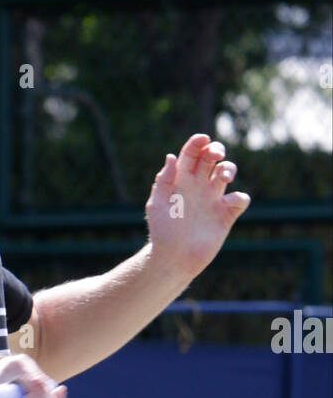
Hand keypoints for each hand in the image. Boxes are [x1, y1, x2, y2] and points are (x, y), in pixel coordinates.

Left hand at [146, 133, 250, 282]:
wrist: (173, 259)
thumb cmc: (162, 232)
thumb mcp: (157, 204)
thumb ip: (164, 180)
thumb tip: (171, 156)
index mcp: (181, 180)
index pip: (192, 154)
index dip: (198, 143)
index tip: (203, 139)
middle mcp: (199, 186)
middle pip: (212, 158)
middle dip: (217, 149)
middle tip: (216, 154)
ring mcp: (213, 199)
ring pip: (227, 172)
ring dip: (229, 168)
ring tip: (224, 177)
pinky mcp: (226, 215)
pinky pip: (240, 199)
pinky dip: (239, 197)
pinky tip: (228, 203)